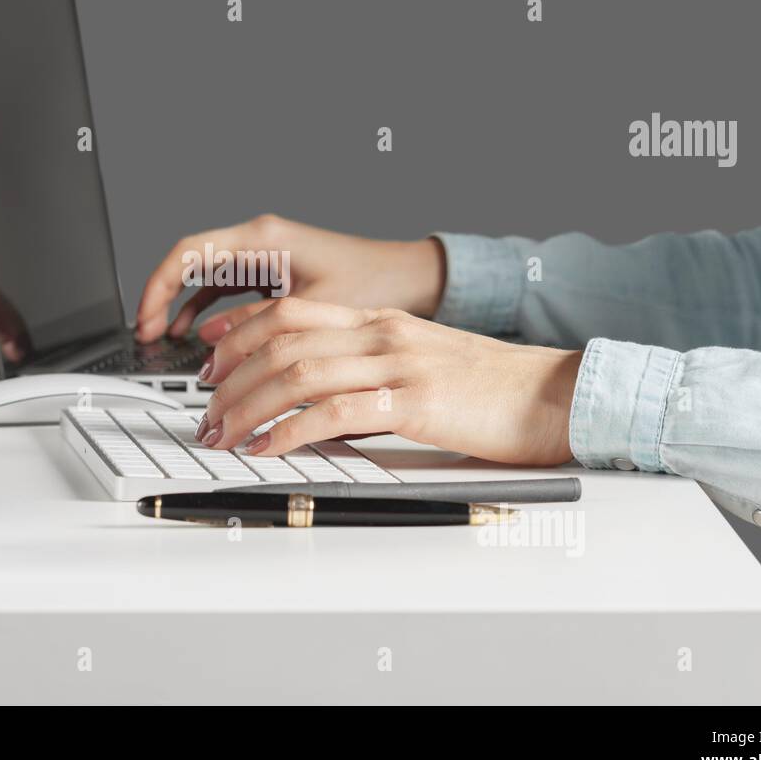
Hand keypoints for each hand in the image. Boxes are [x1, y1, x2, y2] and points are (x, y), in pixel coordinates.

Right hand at [135, 214, 445, 342]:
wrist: (416, 280)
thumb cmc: (377, 283)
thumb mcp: (311, 311)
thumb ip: (257, 326)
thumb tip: (211, 347)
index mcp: (264, 238)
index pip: (189, 253)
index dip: (158, 286)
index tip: (146, 319)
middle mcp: (260, 242)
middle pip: (191, 264)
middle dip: (163, 300)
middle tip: (148, 335)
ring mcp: (265, 257)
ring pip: (206, 279)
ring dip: (184, 310)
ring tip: (167, 342)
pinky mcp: (274, 274)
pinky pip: (227, 291)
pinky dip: (210, 314)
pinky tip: (202, 340)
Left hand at [195, 298, 580, 466]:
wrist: (556, 395)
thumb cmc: (492, 388)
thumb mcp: (420, 363)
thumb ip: (369, 370)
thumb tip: (314, 401)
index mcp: (380, 320)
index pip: (288, 311)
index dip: (237, 336)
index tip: (208, 365)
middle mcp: (382, 332)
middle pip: (280, 340)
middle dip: (229, 378)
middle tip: (204, 412)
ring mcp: (398, 363)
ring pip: (297, 372)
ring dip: (247, 407)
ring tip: (222, 435)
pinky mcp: (415, 401)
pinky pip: (334, 411)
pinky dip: (290, 431)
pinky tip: (268, 448)